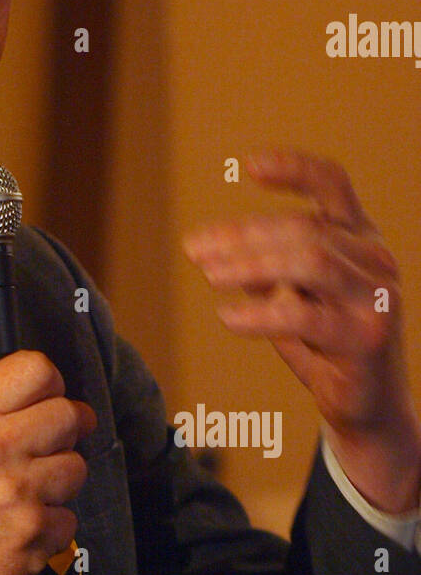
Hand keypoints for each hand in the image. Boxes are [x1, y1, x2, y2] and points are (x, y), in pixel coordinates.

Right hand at [0, 350, 94, 574]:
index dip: (50, 383)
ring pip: (77, 467)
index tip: (48, 399)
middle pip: (69, 415)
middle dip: (65, 432)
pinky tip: (21, 528)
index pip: (35, 368)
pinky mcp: (36, 534)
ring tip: (28, 492)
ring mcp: (19, 492)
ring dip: (59, 481)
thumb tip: (44, 399)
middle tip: (49, 446)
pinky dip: (50, 526)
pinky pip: (68, 517)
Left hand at [183, 151, 420, 512]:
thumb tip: (212, 247)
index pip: (334, 185)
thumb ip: (266, 268)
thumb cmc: (326, 345)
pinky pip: (305, 315)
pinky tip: (228, 317)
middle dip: (242, 236)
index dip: (295, 168)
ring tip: (210, 275)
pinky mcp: (368, 337)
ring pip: (309, 261)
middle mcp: (375, 260)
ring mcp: (377, 297)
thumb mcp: (293, 296)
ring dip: (251, 265)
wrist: (366, 408)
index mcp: (359, 239)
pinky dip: (259, 313)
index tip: (250, 166)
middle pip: (304, 228)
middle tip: (196, 249)